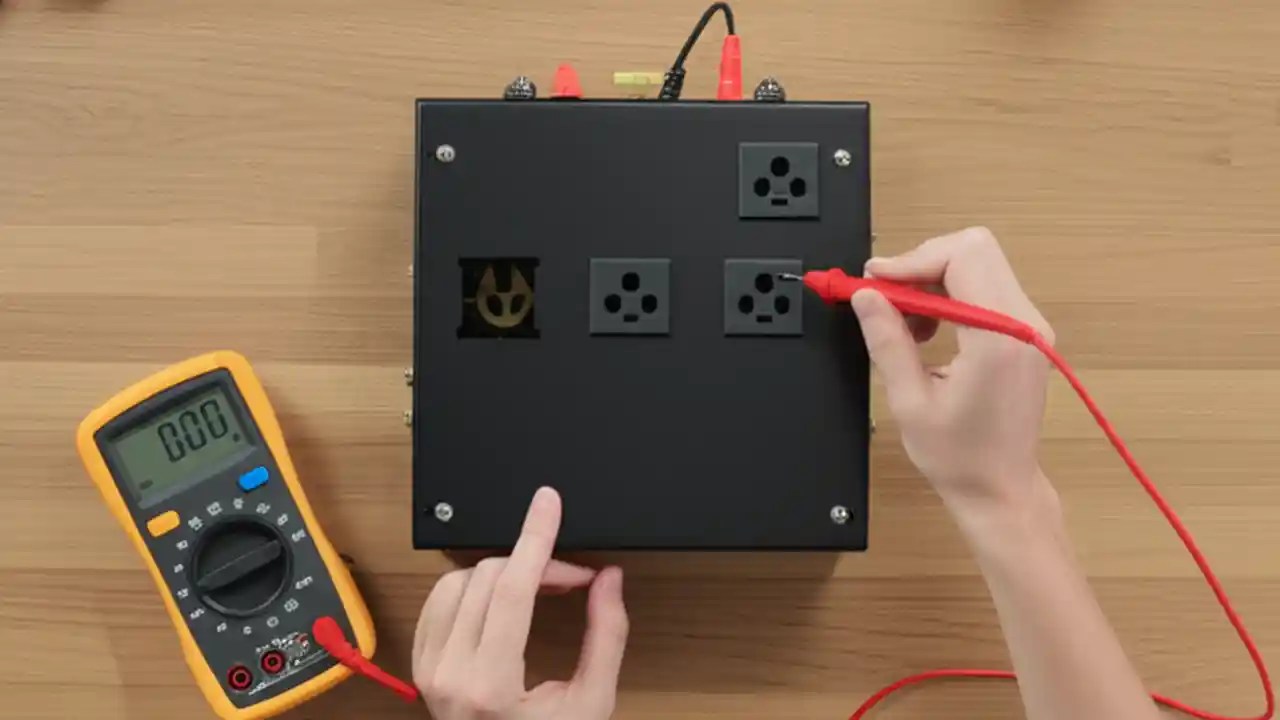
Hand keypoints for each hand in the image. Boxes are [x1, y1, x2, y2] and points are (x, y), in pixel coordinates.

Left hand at [412, 487, 628, 719]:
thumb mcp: (592, 703)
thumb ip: (606, 637)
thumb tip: (608, 580)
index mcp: (491, 685)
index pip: (511, 588)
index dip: (535, 538)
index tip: (548, 504)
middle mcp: (449, 674)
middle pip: (487, 577)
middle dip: (535, 563)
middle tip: (573, 579)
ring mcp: (428, 671)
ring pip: (458, 580)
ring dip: (500, 573)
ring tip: (537, 589)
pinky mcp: (421, 666)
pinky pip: (439, 599)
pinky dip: (473, 587)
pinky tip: (501, 600)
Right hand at [850, 227, 1056, 521]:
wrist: (1001, 489)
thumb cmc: (960, 458)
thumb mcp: (909, 400)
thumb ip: (887, 340)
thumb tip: (866, 296)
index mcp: (998, 339)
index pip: (961, 258)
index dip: (911, 261)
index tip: (874, 279)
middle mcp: (1024, 324)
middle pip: (973, 250)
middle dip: (921, 265)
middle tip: (885, 296)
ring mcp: (1030, 326)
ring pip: (978, 264)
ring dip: (933, 282)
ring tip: (905, 324)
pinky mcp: (1025, 333)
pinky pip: (985, 287)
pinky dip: (949, 295)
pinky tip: (927, 331)